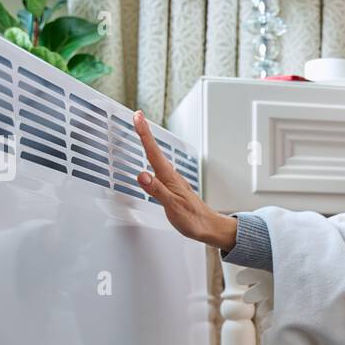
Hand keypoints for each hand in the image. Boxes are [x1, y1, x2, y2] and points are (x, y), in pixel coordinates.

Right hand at [132, 111, 236, 250]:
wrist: (208, 227)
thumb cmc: (193, 219)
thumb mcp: (172, 206)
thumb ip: (157, 190)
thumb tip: (142, 175)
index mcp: (169, 177)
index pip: (153, 151)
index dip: (144, 133)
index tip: (138, 117)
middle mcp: (171, 176)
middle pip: (154, 150)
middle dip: (145, 133)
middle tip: (137, 118)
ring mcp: (173, 181)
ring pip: (157, 158)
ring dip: (149, 145)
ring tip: (141, 134)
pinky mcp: (173, 187)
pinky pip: (160, 169)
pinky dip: (153, 160)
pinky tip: (152, 163)